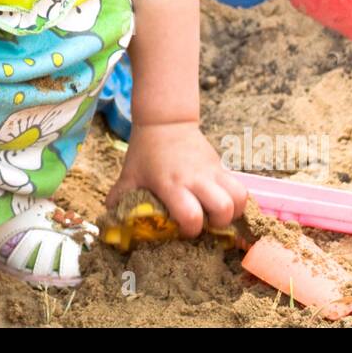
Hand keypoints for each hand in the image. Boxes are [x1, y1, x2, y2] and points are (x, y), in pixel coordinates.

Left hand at [105, 121, 246, 237]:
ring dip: (233, 213)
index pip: (191, 215)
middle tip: (206, 224)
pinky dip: (238, 201)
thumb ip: (119, 201)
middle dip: (219, 224)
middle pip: (224, 208)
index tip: (183, 230)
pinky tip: (225, 205)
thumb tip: (109, 225)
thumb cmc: (145, 153)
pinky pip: (241, 188)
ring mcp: (212, 172)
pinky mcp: (222, 166)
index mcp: (170, 184)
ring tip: (218, 215)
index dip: (191, 229)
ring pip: (240, 197)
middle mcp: (195, 179)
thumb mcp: (129, 176)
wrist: (165, 122)